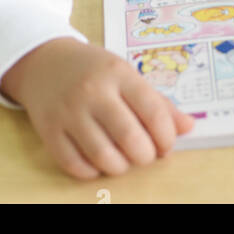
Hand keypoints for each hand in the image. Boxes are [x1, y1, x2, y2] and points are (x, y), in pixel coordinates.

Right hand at [0, 37, 194, 179]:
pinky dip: (92, 172)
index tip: (166, 145)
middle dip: (145, 155)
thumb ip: (157, 102)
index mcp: (118, 73)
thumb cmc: (93, 69)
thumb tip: (188, 127)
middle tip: (145, 154)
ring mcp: (69, 112)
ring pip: (103, 156)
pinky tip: (98, 162)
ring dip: (120, 167)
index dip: (166, 136)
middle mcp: (93, 91)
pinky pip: (75, 165)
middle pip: (129, 137)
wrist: (44, 61)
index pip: (152, 110)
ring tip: (123, 160)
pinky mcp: (49, 131)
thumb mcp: (126, 74)